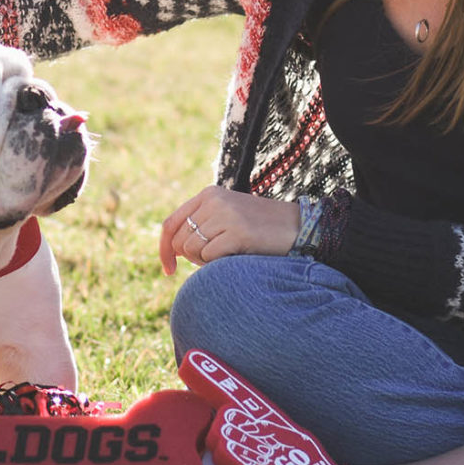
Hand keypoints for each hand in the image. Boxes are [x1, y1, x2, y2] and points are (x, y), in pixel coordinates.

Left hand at [159, 185, 300, 274]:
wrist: (299, 226)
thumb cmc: (260, 229)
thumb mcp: (227, 218)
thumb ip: (201, 226)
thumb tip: (172, 250)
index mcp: (208, 194)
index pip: (170, 223)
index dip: (164, 249)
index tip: (168, 270)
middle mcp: (213, 200)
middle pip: (179, 241)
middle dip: (191, 259)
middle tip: (216, 259)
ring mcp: (225, 214)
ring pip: (192, 250)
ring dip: (206, 262)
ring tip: (229, 255)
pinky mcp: (237, 231)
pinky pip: (209, 258)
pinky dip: (218, 264)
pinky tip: (237, 257)